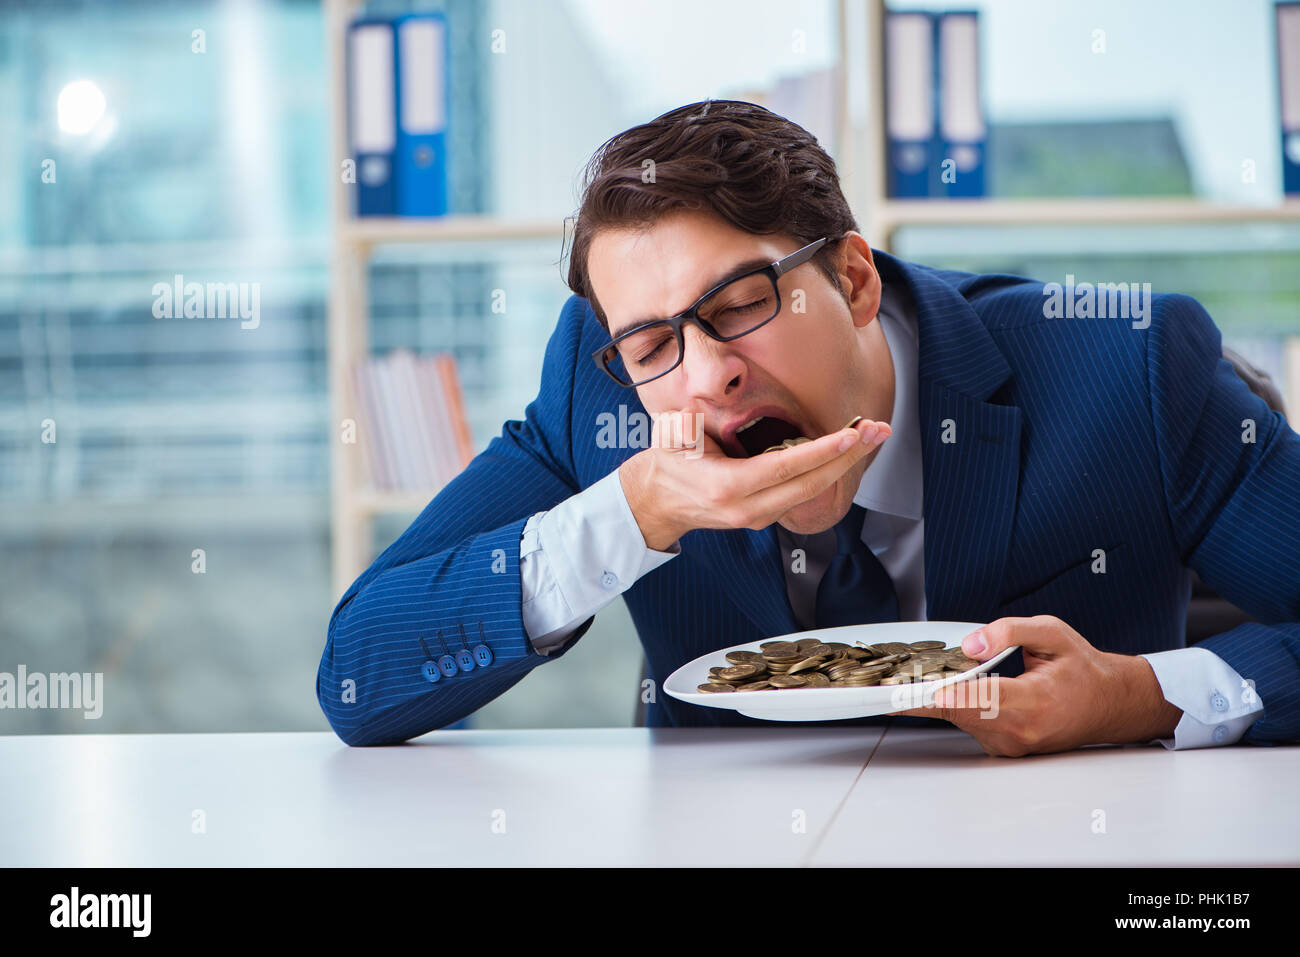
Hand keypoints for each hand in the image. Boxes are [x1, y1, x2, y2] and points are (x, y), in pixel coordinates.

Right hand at [619, 413, 889, 550]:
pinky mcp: (763, 517)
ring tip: (871, 436)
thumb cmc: (669, 458)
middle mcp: (747, 508)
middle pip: (811, 484)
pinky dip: (825, 472)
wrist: (655, 501)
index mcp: (727, 486)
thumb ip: (708, 416)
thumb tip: (726, 385)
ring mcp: (756, 517)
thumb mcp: (681, 432)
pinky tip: (845, 451)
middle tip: (880, 430)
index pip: (785, 468)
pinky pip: (801, 494)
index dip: (823, 451)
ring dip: (844, 463)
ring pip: (812, 492)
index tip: (853, 433)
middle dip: (849, 456)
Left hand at [888, 615, 1183, 756]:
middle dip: (923, 694)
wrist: (1107, 705)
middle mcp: (1021, 730)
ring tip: (901, 682)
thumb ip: (1010, 631)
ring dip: (932, 700)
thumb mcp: (1052, 633)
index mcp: (1036, 701)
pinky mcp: (1002, 748)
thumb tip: (972, 643)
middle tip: (886, 682)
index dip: (957, 695)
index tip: (931, 692)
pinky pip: (966, 724)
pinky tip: (934, 690)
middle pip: (961, 712)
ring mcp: (1010, 745)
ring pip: (958, 719)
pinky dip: (949, 707)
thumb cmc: (1081, 669)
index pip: (988, 698)